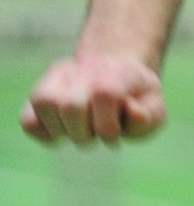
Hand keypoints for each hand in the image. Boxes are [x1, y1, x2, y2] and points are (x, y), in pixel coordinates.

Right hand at [20, 53, 165, 147]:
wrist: (115, 73)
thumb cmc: (136, 98)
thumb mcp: (154, 108)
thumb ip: (149, 117)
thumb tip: (130, 114)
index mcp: (111, 74)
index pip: (103, 95)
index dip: (109, 127)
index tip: (115, 134)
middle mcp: (80, 71)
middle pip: (70, 105)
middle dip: (85, 133)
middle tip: (95, 134)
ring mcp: (55, 80)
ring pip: (43, 103)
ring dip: (62, 130)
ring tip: (77, 131)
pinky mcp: (38, 95)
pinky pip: (28, 120)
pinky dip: (43, 133)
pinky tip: (60, 134)